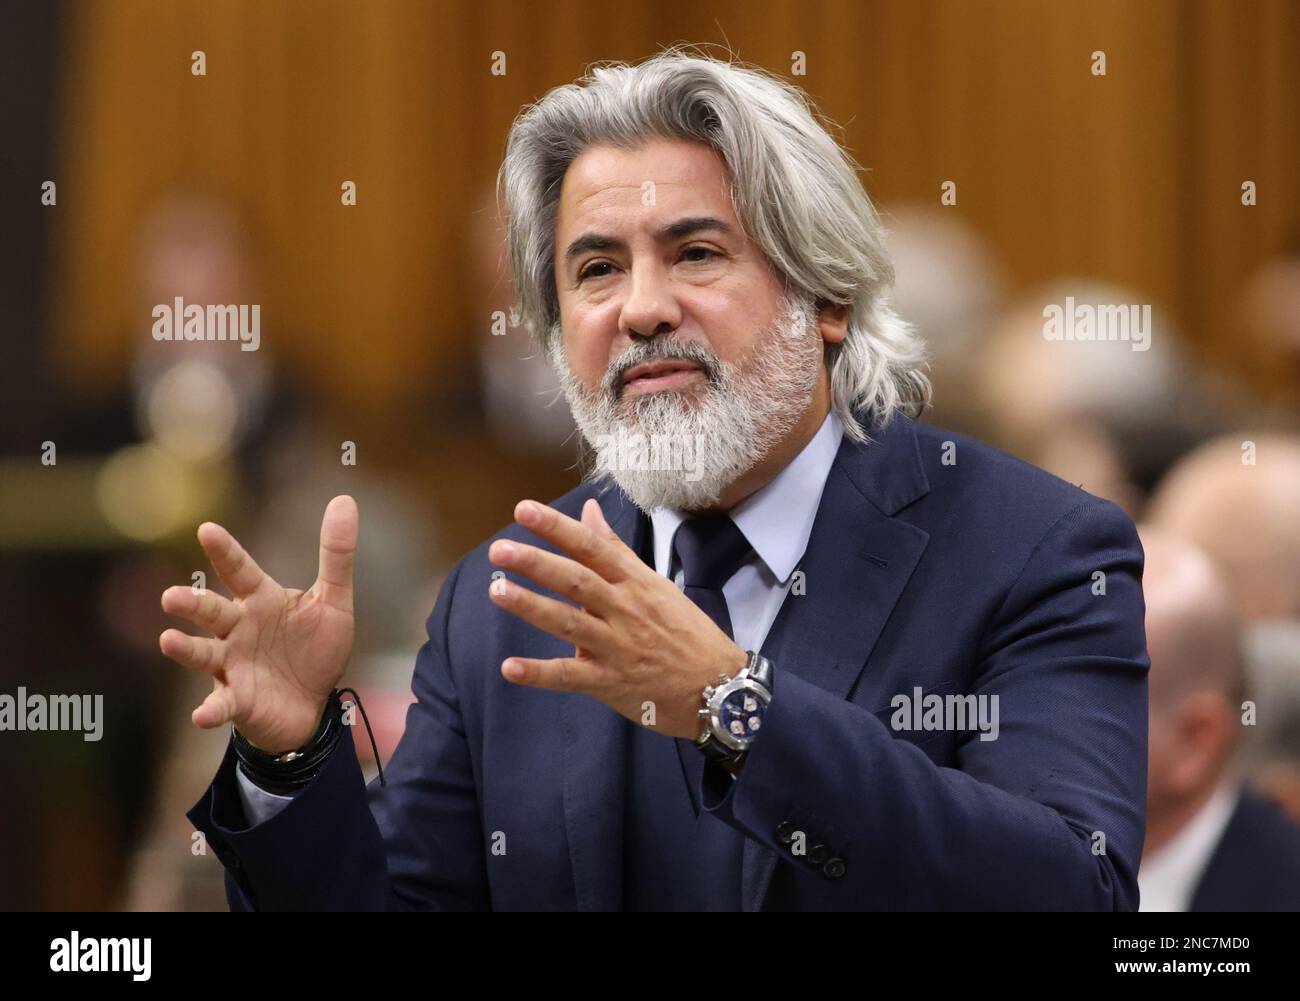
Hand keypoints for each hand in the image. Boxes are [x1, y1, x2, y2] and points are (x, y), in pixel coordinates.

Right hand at [158, 495, 357, 753]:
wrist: (313, 705)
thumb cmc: (315, 649)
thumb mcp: (333, 600)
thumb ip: (336, 555)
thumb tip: (345, 500)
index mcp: (261, 600)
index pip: (240, 571)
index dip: (224, 552)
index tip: (207, 529)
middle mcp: (238, 629)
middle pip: (211, 611)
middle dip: (191, 603)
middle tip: (171, 596)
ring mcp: (232, 665)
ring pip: (203, 653)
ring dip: (185, 648)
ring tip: (168, 640)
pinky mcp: (236, 699)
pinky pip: (220, 703)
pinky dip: (211, 709)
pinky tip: (203, 714)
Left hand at [487, 498, 747, 738]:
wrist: (720, 687)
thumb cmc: (687, 633)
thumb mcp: (656, 584)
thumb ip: (616, 549)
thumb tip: (588, 510)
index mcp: (636, 582)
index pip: (592, 548)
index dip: (558, 528)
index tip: (525, 510)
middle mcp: (625, 610)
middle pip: (577, 581)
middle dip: (537, 563)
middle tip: (500, 549)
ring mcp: (617, 647)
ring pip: (569, 623)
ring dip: (531, 607)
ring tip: (497, 590)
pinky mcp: (610, 683)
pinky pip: (570, 676)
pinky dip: (539, 673)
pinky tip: (509, 667)